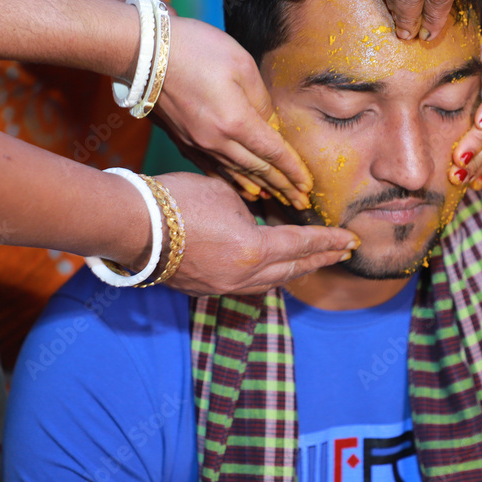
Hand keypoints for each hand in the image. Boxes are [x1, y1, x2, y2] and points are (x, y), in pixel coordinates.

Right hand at [153, 172, 358, 294]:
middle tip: (342, 252)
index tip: (350, 240)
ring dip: (295, 271)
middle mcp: (244, 276)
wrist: (131, 226)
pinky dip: (268, 277)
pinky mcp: (206, 290)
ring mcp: (224, 287)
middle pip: (293, 270)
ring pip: (271, 283)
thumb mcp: (225, 192)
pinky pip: (248, 286)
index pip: (302, 244)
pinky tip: (272, 271)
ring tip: (313, 262)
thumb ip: (252, 205)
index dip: (328, 241)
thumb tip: (263, 209)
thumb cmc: (177, 200)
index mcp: (254, 250)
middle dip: (320, 259)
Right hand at [155, 17, 314, 209]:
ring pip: (235, 173)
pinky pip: (212, 169)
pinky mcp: (183, 140)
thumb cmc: (196, 48)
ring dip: (259, 188)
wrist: (145, 50)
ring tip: (277, 199)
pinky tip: (240, 188)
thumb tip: (271, 125)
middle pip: (257, 170)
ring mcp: (197, 143)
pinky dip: (230, 181)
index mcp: (236, 121)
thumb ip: (261, 99)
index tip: (308, 186)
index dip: (293, 170)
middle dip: (283, 187)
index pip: (273, 153)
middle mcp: (216, 140)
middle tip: (301, 203)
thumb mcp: (241, 64)